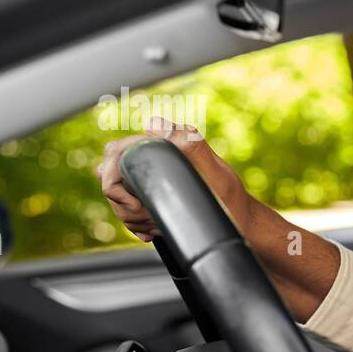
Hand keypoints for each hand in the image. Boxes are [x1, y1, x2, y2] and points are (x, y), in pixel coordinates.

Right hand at [98, 116, 250, 240]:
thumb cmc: (231, 200)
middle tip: (153, 219)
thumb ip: (191, 145)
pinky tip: (156, 230)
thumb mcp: (214, 173)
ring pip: (117, 199)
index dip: (117, 185)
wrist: (241, 225)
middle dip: (127, 207)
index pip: (114, 156)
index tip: (139, 207)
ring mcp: (152, 178)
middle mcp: (155, 158)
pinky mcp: (153, 196)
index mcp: (163, 146)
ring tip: (160, 225)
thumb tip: (153, 122)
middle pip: (111, 180)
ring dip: (134, 219)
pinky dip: (138, 226)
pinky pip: (128, 211)